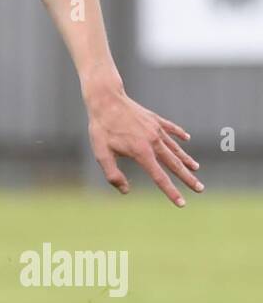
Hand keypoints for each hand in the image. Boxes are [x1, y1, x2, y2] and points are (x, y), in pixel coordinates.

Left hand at [86, 85, 203, 206]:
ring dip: (186, 159)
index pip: (160, 177)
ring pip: (175, 148)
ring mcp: (155, 129)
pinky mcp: (154, 119)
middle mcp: (153, 141)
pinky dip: (179, 134)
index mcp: (141, 152)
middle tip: (200, 189)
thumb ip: (113, 174)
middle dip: (188, 178)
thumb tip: (125, 190)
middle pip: (174, 164)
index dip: (171, 192)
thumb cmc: (102, 128)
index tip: (182, 203)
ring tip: (196, 168)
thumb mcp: (101, 154)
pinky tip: (187, 138)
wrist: (106, 99)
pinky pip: (170, 128)